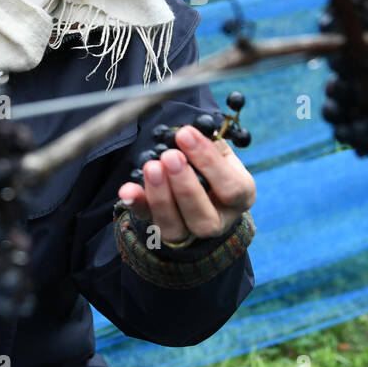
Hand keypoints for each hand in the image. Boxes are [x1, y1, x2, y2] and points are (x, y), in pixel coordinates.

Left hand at [116, 124, 255, 245]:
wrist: (201, 187)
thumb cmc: (213, 164)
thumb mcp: (220, 151)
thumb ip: (209, 144)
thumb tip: (186, 134)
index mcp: (240, 198)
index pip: (231, 188)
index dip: (210, 163)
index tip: (186, 134)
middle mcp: (218, 221)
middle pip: (204, 218)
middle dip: (185, 186)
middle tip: (170, 156)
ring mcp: (188, 232)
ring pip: (174, 227)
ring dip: (160, 197)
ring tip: (151, 167)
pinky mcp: (160, 230)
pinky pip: (146, 221)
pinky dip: (136, 204)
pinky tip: (127, 190)